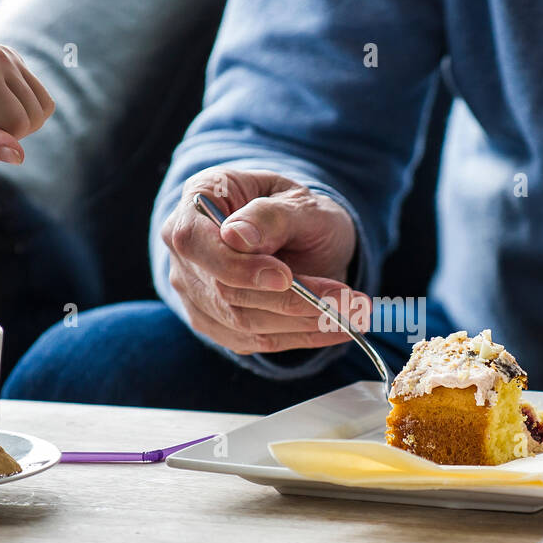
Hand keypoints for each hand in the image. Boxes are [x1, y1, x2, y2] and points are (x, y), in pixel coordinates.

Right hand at [159, 168, 368, 354]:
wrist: (303, 235)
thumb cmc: (297, 210)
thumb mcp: (297, 200)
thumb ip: (270, 216)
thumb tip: (237, 236)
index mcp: (199, 201)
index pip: (194, 241)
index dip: (237, 266)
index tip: (285, 276)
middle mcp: (187, 250)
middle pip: (223, 289)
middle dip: (290, 300)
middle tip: (347, 299)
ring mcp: (197, 291)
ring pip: (241, 321)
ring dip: (303, 321)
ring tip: (355, 311)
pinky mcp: (217, 324)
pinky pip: (256, 341)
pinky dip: (303, 337)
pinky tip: (341, 327)